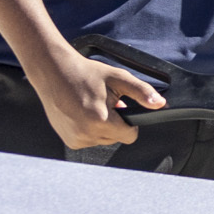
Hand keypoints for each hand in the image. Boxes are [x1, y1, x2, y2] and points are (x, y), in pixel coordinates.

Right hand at [34, 41, 161, 148]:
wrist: (53, 71)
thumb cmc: (84, 73)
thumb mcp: (117, 78)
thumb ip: (141, 92)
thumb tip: (159, 104)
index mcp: (100, 120)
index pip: (130, 136)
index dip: (129, 121)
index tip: (120, 108)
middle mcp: (86, 134)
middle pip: (116, 138)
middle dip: (114, 123)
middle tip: (103, 103)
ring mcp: (76, 139)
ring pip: (103, 140)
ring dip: (102, 127)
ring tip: (91, 106)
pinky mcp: (69, 141)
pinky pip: (89, 140)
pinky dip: (89, 130)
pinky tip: (81, 113)